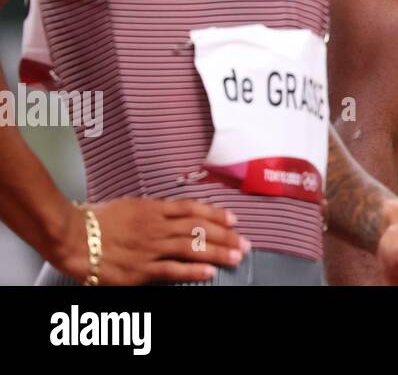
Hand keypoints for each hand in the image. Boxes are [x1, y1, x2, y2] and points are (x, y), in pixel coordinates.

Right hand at [54, 197, 248, 284]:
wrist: (72, 236)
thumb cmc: (95, 220)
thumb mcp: (129, 205)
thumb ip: (153, 210)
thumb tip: (173, 212)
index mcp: (154, 209)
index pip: (193, 209)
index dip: (216, 214)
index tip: (234, 219)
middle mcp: (157, 226)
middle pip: (199, 229)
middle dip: (225, 235)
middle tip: (245, 241)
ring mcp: (150, 248)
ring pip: (192, 247)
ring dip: (217, 252)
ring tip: (237, 256)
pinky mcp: (141, 269)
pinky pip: (172, 269)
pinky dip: (193, 270)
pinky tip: (210, 272)